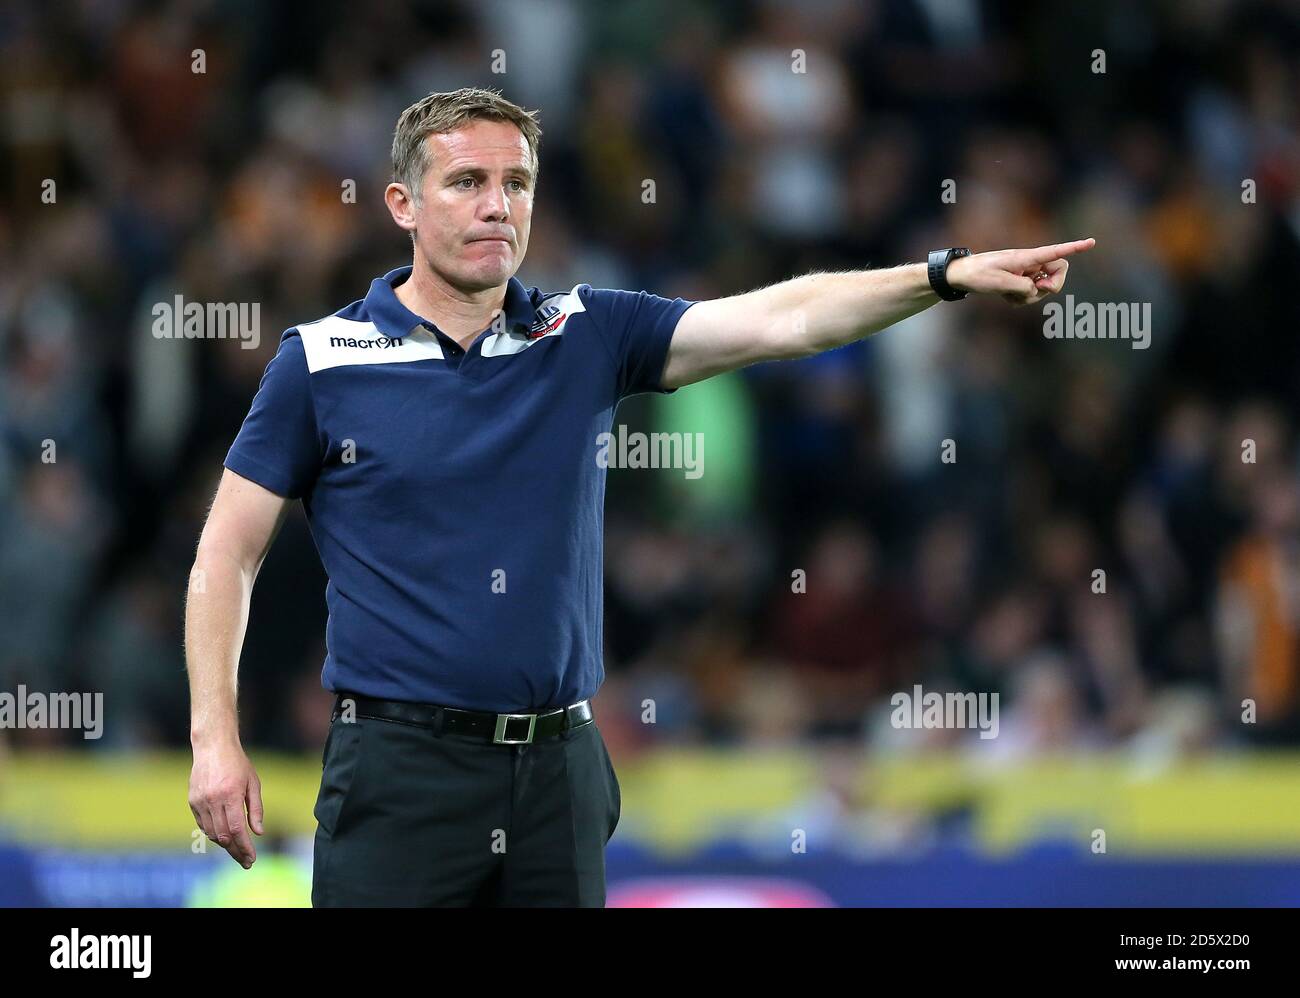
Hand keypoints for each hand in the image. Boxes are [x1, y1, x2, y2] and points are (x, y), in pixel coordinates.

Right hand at [189, 735, 263, 867]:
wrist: (212, 747)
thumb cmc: (238, 764)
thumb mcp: (253, 783)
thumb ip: (255, 809)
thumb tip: (258, 833)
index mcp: (230, 795)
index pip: (236, 830)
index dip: (244, 847)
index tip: (251, 858)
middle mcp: (213, 800)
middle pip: (223, 836)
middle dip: (235, 851)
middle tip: (246, 862)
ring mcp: (200, 802)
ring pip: (211, 833)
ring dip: (224, 845)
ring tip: (237, 851)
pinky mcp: (192, 802)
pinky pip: (203, 825)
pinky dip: (213, 833)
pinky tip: (224, 837)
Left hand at [945, 238, 1095, 305]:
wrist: (960, 275)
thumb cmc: (977, 275)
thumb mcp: (999, 283)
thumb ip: (1022, 288)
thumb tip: (1035, 290)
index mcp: (1026, 257)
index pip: (1055, 252)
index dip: (1074, 248)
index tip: (1092, 242)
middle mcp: (1029, 263)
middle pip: (1058, 271)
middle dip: (1053, 285)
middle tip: (1036, 290)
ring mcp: (1024, 273)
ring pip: (1043, 287)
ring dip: (1031, 296)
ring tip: (1009, 295)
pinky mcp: (1018, 282)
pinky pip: (1030, 294)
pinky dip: (1021, 299)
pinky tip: (1006, 297)